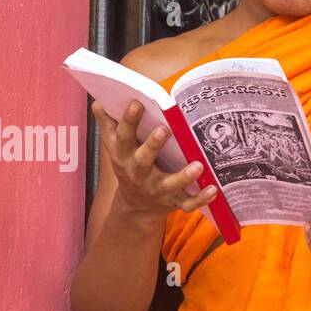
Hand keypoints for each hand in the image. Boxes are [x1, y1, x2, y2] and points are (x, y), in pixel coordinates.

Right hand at [92, 99, 216, 222]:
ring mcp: (157, 189)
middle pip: (144, 159)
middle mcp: (139, 173)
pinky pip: (187, 203)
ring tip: (198, 165)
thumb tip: (97, 102)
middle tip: (164, 129)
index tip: (136, 102)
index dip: (128, 120)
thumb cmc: (128, 167)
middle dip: (153, 144)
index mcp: (124, 157)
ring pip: (170, 183)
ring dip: (184, 176)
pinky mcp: (173, 202)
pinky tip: (213, 189)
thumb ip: (109, 125)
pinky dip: (200, 198)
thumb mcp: (115, 148)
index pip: (123, 137)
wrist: (134, 208)